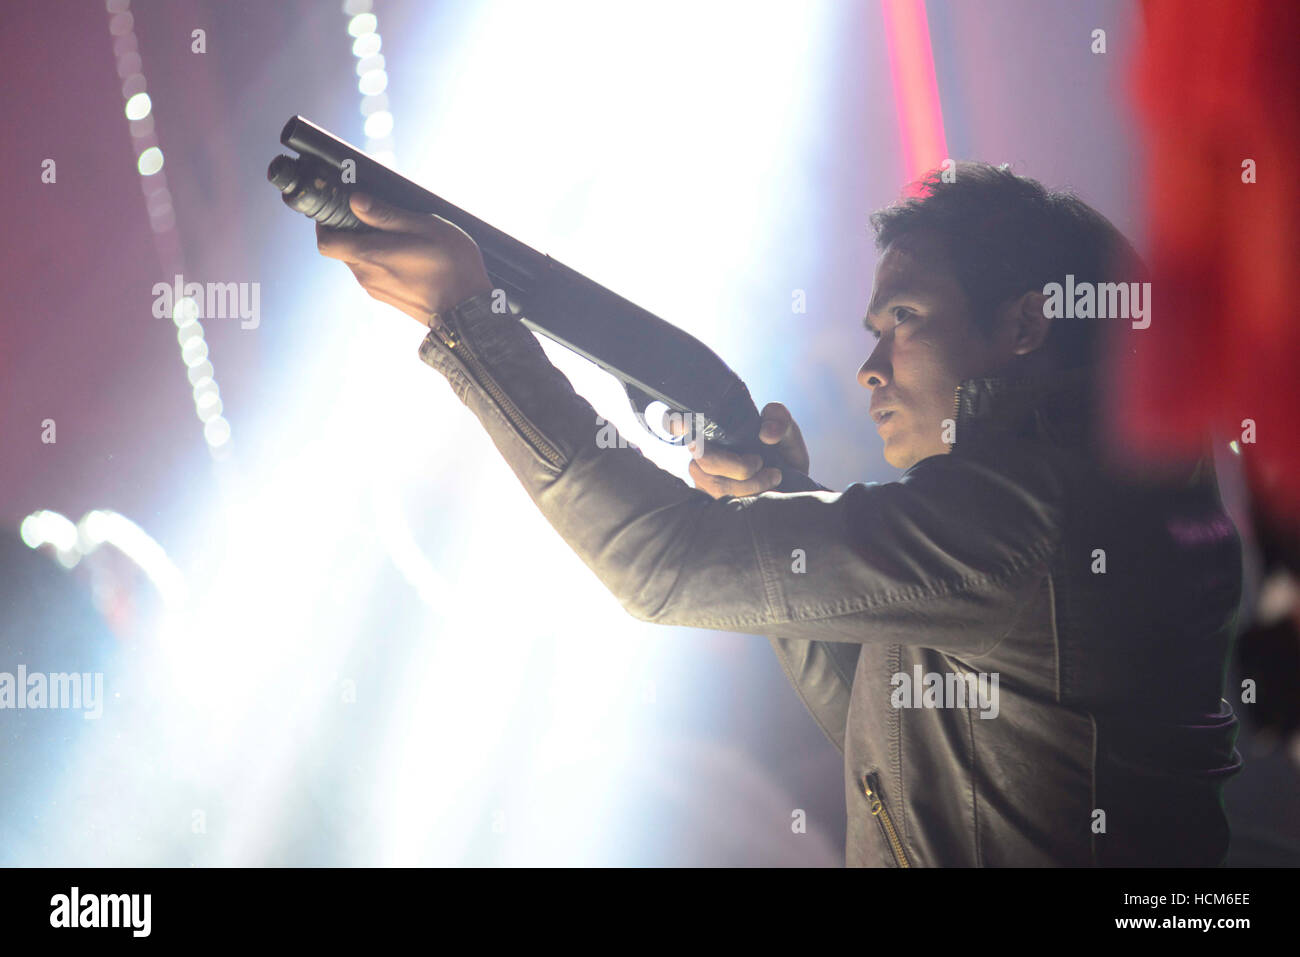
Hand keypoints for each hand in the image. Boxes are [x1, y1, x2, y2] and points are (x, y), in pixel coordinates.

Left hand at [315, 192, 493, 324]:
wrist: (470, 310)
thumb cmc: (454, 266)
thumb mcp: (425, 227)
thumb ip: (386, 215)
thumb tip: (355, 201)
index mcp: (370, 256)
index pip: (326, 242)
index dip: (325, 223)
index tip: (338, 208)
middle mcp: (367, 276)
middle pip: (342, 250)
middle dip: (351, 230)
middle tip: (377, 215)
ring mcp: (377, 290)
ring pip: (359, 261)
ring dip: (370, 246)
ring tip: (400, 236)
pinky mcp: (388, 298)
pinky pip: (373, 273)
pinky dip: (381, 261)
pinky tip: (408, 255)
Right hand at [667, 402, 809, 498]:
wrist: (792, 489)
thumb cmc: (781, 457)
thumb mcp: (785, 433)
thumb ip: (780, 421)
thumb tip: (766, 433)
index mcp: (711, 434)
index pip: (679, 425)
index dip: (677, 424)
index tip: (683, 424)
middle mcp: (700, 458)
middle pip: (704, 461)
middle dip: (740, 467)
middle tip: (762, 463)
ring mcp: (704, 484)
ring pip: (718, 486)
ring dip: (752, 484)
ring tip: (773, 476)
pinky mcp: (714, 506)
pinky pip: (727, 505)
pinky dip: (752, 498)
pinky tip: (767, 493)